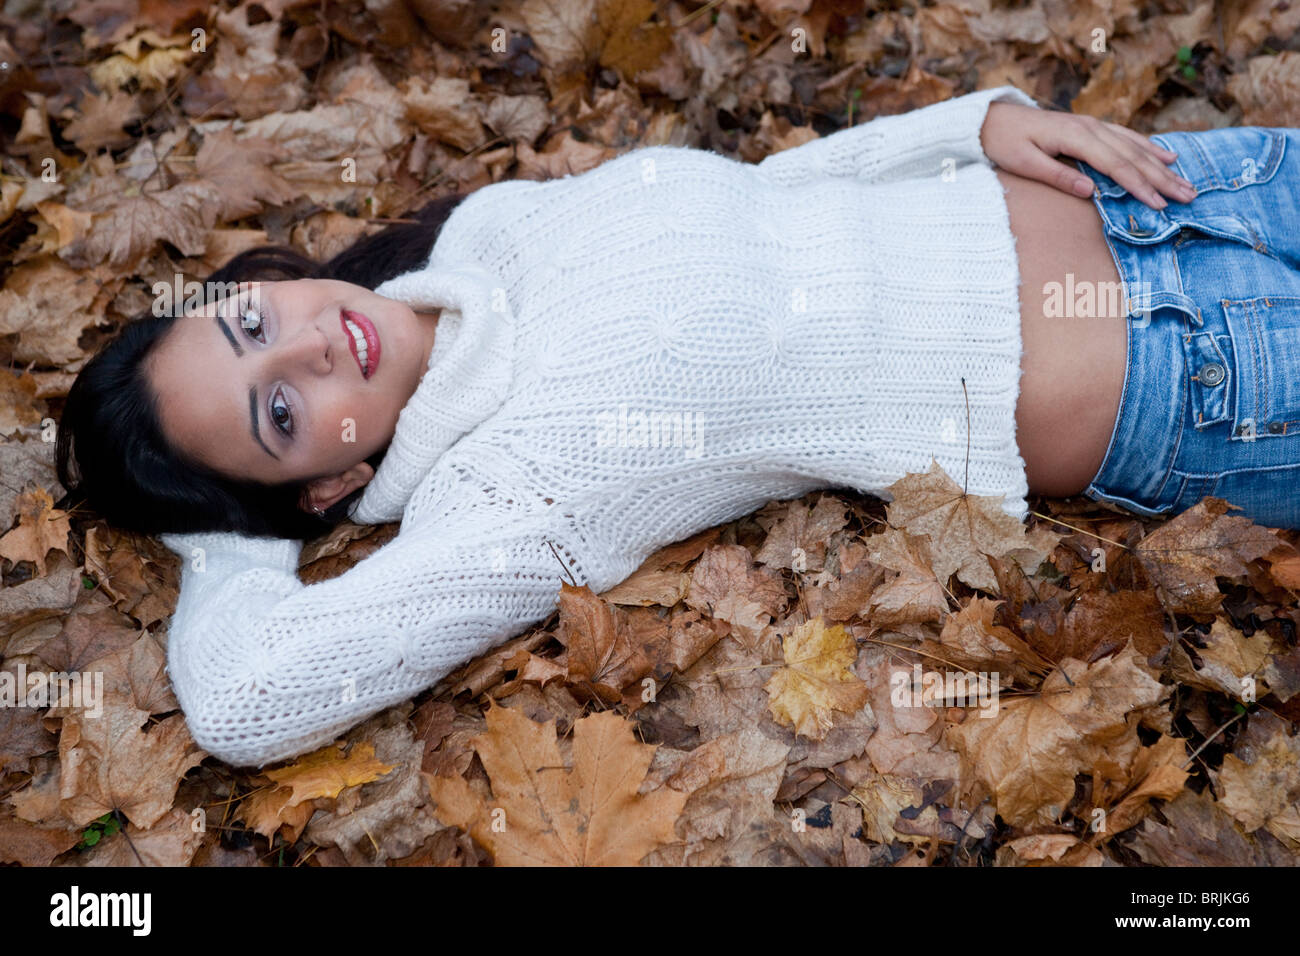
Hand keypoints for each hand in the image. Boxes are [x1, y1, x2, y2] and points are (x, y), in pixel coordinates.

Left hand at [980, 102, 1197, 209]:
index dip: (1140, 186)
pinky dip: (1149, 147)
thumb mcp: (1024, 163)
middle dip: (1162, 178)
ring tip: (1186, 182)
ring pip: (1135, 147)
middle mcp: (1091, 128)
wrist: (992, 119)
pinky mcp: (1091, 127)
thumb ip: (1058, 176)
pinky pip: (1127, 137)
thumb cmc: (1004, 143)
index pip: (1116, 166)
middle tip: (1189, 197)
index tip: (1159, 204)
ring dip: (1162, 166)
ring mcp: (1093, 126)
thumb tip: (1091, 191)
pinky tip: (1167, 155)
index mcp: (1076, 138)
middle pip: (1134, 157)